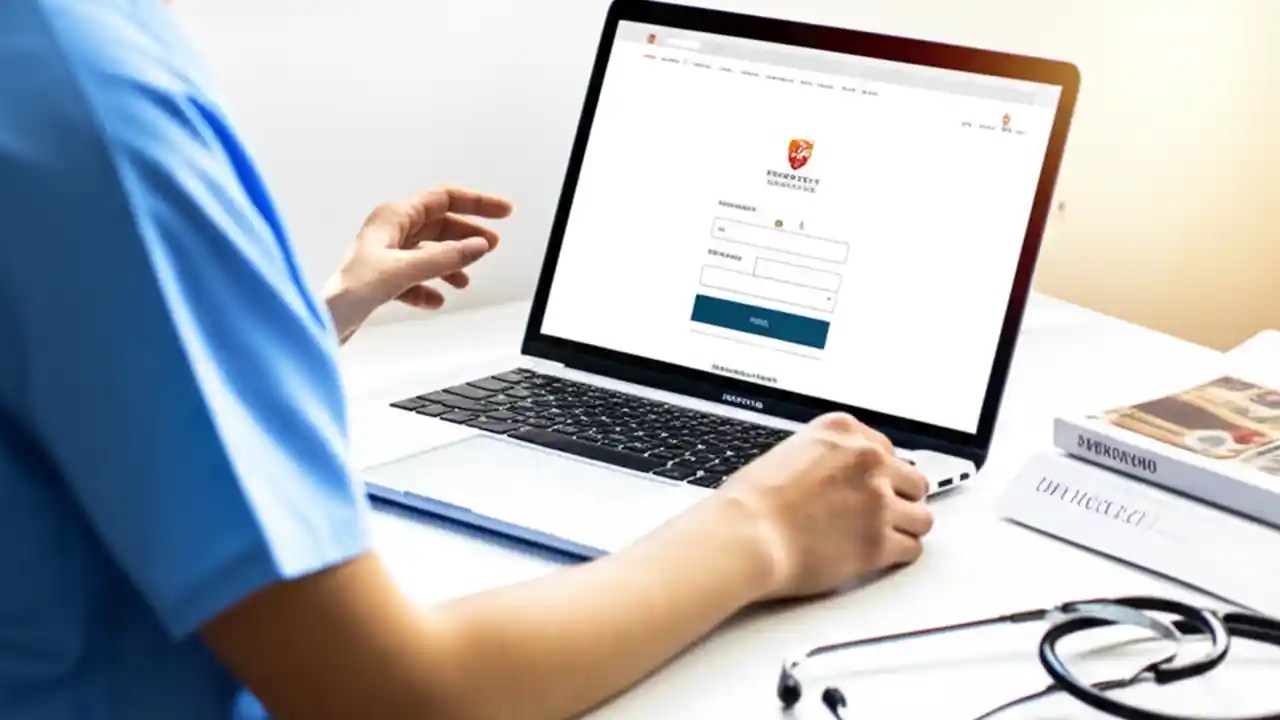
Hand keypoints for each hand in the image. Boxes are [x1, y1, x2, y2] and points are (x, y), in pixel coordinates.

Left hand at [323, 187, 512, 342]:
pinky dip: (430, 287)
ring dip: (451, 263)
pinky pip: (416, 277)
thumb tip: (479, 245)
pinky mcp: (382, 280)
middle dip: (466, 236)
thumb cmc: (347, 291)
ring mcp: (386, 256)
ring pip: (429, 251)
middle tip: (491, 246)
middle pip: (439, 225)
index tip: (503, 210)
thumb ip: (444, 258)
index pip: (443, 198)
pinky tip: (435, 300)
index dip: (476, 202)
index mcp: (392, 217)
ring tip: (466, 279)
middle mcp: (389, 232)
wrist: (322, 323)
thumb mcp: (403, 271)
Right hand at [718, 412, 933, 599]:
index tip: (875, 484)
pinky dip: (899, 553)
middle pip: (912, 479)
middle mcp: (867, 460)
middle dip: (898, 497)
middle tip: (882, 511)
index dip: (880, 472)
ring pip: (921, 515)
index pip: (885, 448)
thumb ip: (826, 456)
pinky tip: (884, 554)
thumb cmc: (752, 502)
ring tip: (888, 535)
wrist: (746, 535)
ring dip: (905, 526)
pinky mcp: (879, 542)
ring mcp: (877, 501)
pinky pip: (912, 548)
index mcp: (843, 432)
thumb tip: (841, 475)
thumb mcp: (789, 452)